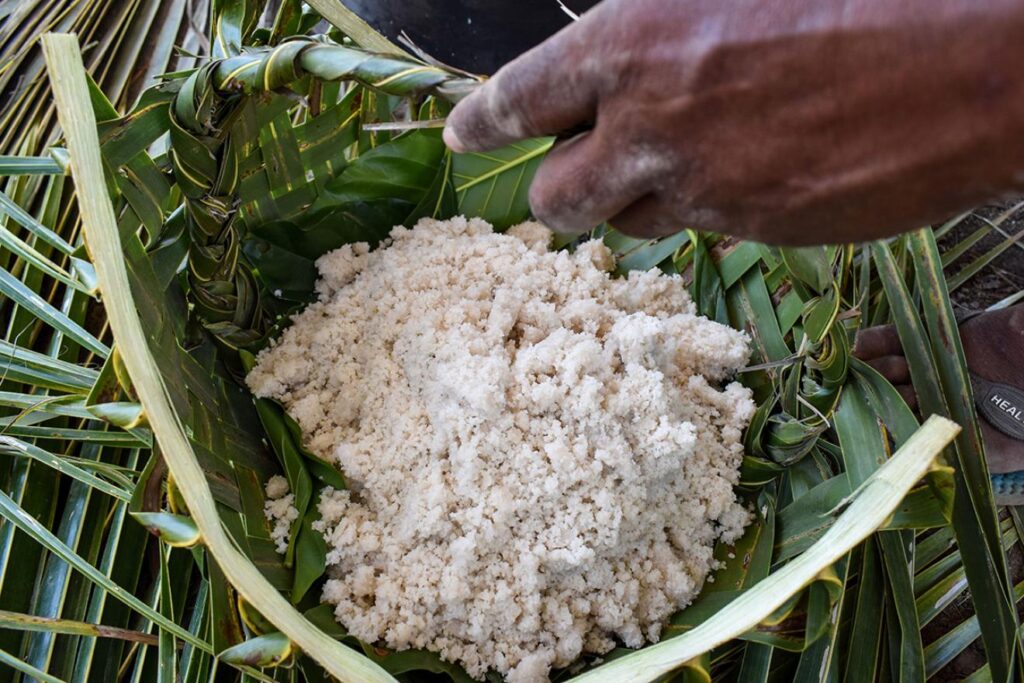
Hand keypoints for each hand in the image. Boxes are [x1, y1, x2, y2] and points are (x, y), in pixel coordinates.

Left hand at [444, 0, 1023, 244]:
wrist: (972, 63)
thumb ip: (654, 36)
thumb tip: (618, 65)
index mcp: (630, 42)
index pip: (519, 97)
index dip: (483, 121)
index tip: (464, 136)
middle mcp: (648, 123)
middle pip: (553, 194)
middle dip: (559, 186)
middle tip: (579, 167)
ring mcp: (699, 187)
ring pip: (624, 219)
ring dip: (633, 198)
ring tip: (683, 158)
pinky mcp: (750, 229)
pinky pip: (697, 229)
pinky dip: (702, 207)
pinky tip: (748, 167)